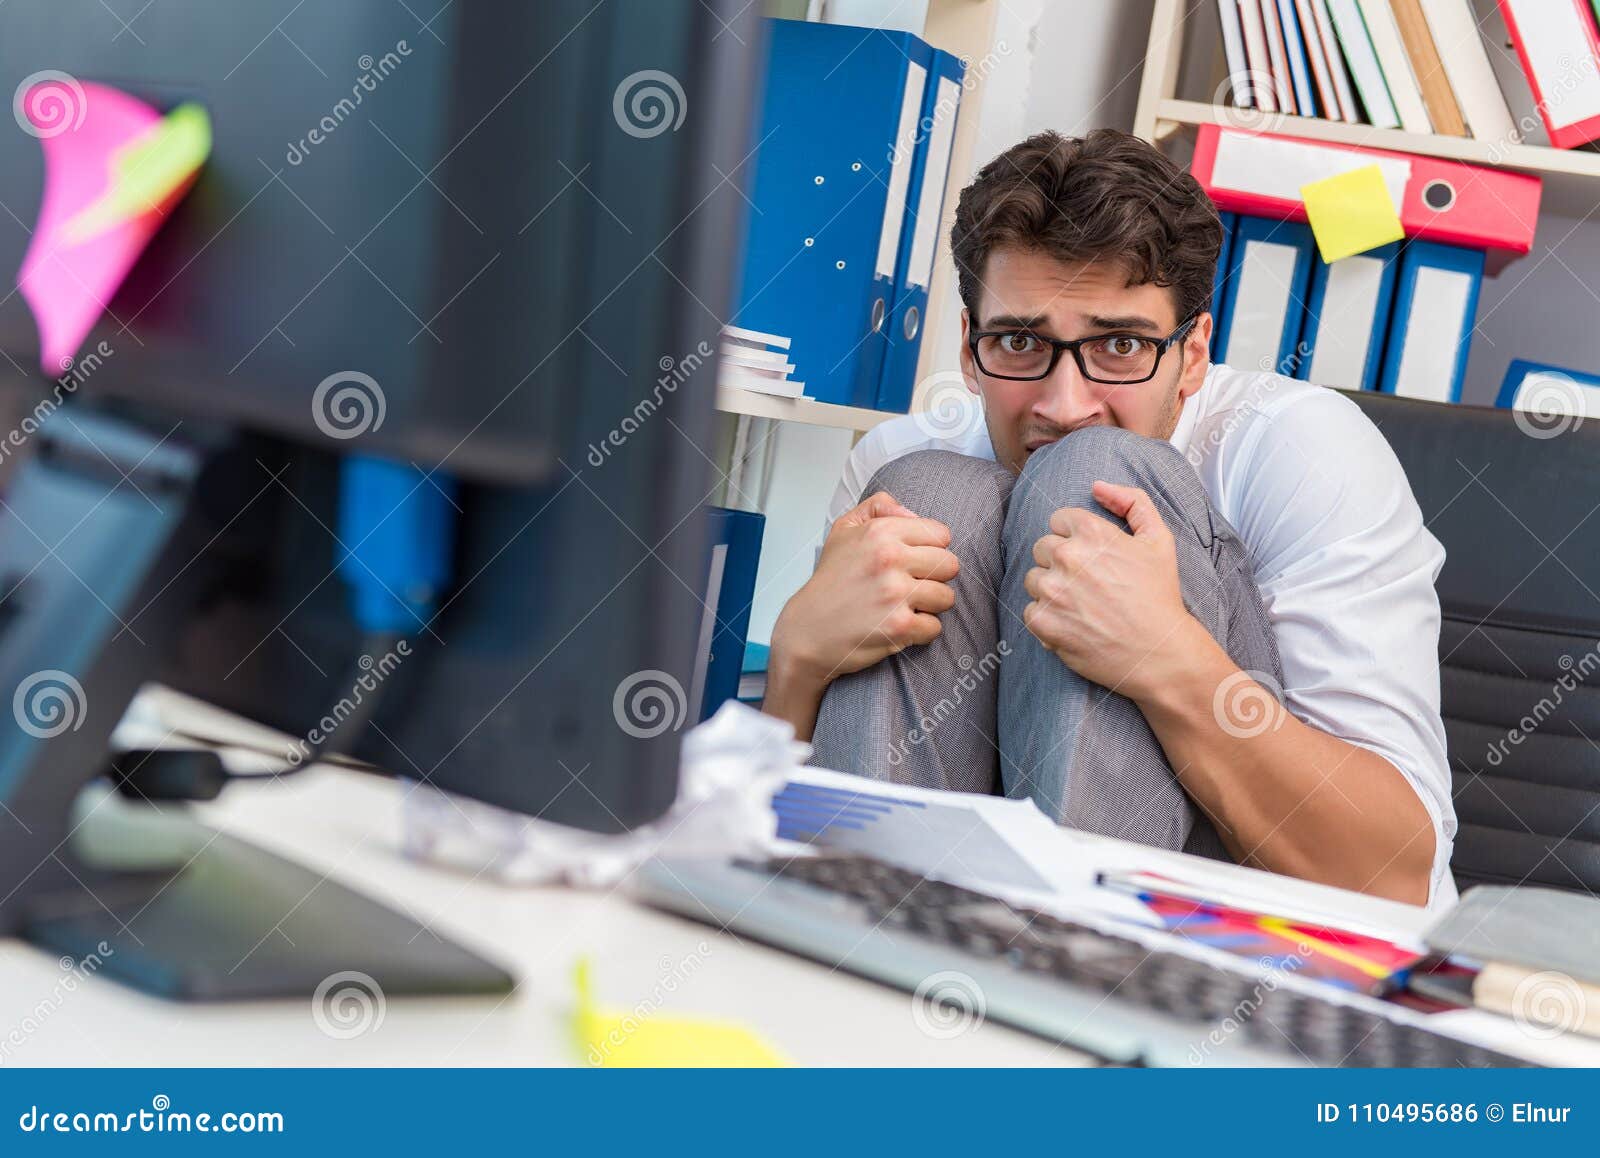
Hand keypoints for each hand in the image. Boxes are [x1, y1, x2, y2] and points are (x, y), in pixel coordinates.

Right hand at [771, 491, 959, 687]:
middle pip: (950, 565)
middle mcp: (890, 558)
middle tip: (912, 586)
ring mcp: (895, 593)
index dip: (930, 550)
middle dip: (935, 578)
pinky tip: (900, 626)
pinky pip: (935, 627)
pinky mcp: (899, 627)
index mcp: (881, 532)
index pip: (941, 534)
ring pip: (947, 597)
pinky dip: (921, 631)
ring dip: (930, 606)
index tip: (914, 562)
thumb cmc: (830, 582)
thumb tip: (913, 513)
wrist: (807, 630)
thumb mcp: (844, 530)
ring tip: (905, 606)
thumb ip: (879, 507)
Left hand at [1021, 480, 1200, 699]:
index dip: (1074, 538)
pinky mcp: (1044, 622)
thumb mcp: (1158, 538)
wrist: (1160, 652)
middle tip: (1088, 584)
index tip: (1092, 558)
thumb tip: (1097, 486)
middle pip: (1042, 548)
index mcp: (1091, 532)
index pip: (1058, 521)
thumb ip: (1132, 501)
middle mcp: (1068, 557)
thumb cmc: (1159, 595)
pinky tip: (1074, 624)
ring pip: (1033, 579)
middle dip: (1060, 563)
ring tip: (1082, 605)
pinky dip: (1047, 619)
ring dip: (1051, 590)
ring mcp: (1053, 590)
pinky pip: (1030, 610)